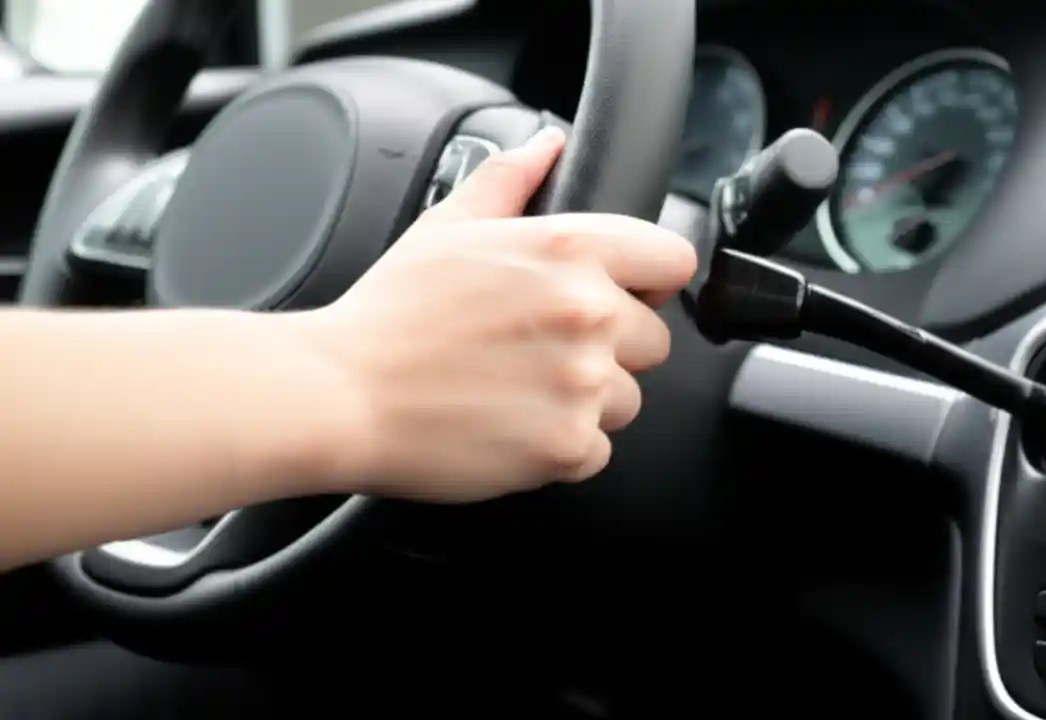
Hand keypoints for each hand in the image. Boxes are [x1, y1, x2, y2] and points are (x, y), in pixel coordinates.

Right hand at [292, 127, 696, 502]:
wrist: (338, 394)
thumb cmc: (388, 314)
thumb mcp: (448, 225)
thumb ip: (509, 178)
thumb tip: (548, 145)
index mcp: (569, 250)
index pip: (674, 261)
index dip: (650, 281)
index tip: (624, 296)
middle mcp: (589, 313)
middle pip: (654, 341)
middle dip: (610, 350)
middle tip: (541, 352)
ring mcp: (582, 384)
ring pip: (627, 401)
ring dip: (585, 403)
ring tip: (517, 392)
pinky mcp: (567, 446)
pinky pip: (597, 452)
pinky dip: (560, 449)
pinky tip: (510, 427)